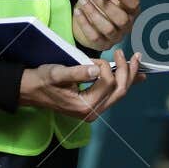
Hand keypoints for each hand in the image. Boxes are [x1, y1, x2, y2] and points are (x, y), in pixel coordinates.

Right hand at [18, 51, 143, 120]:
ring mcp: (94, 111)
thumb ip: (78, 72)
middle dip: (128, 71)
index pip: (107, 83)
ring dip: (129, 76)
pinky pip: (113, 95)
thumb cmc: (42, 81)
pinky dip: (123, 82)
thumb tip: (96, 70)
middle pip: (119, 91)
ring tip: (137, 61)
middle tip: (134, 55)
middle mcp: (92, 112)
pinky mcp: (94, 106)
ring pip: (119, 93)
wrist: (31, 91)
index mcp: (84, 105)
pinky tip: (134, 75)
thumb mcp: (57, 73)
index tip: (93, 59)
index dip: (105, 67)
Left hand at [72, 0, 141, 49]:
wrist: (83, 11)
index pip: (133, 4)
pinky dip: (85, 24)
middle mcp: (127, 25)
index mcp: (132, 9)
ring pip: (108, 29)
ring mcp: (115, 36)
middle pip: (121, 19)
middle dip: (105, 6)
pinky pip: (94, 36)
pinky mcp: (102, 44)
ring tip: (83, 1)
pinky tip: (78, 12)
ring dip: (94, 14)